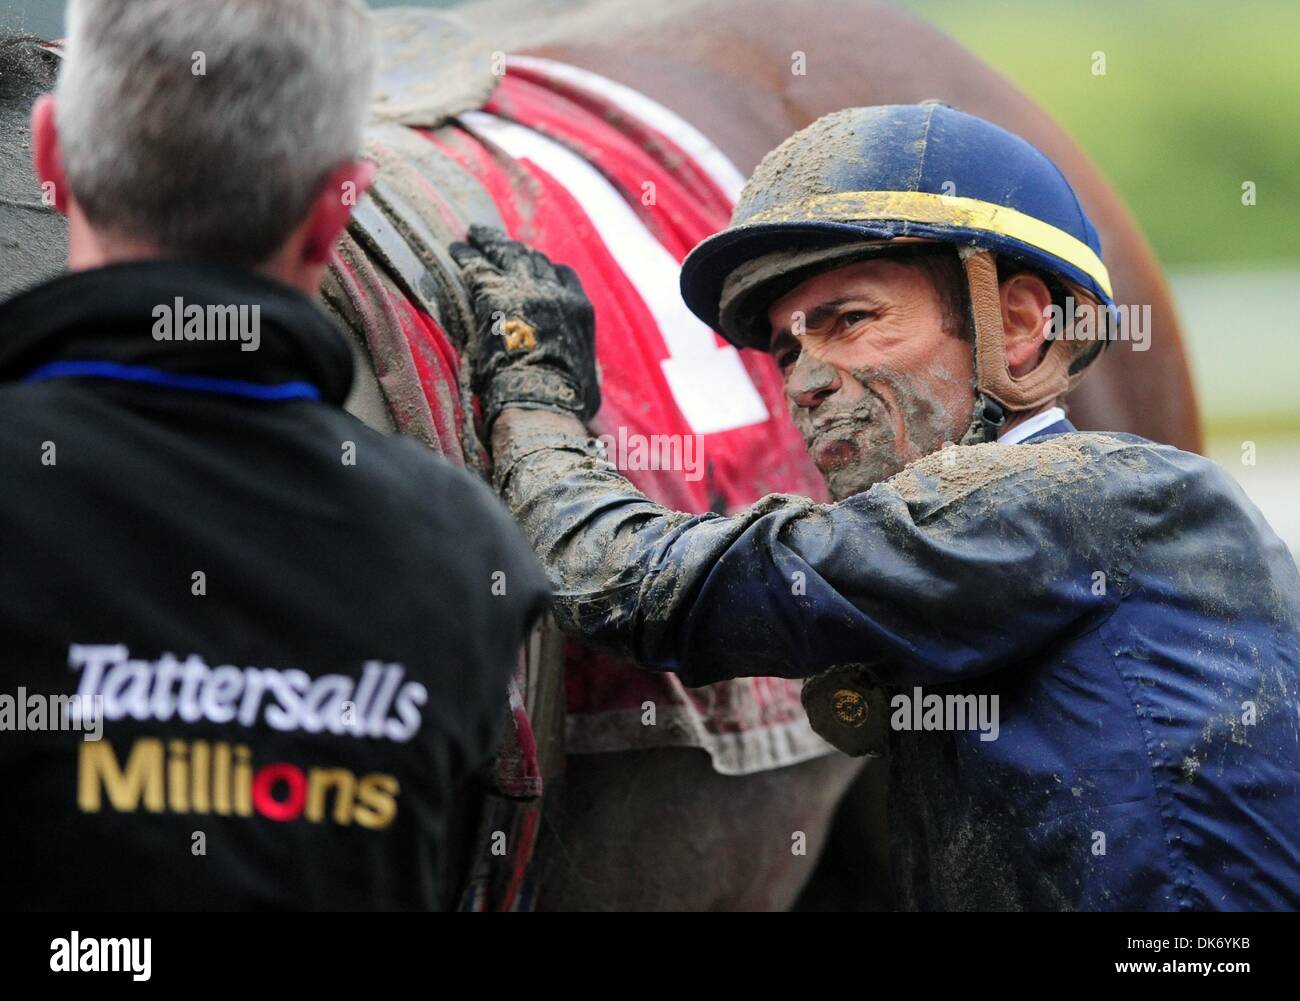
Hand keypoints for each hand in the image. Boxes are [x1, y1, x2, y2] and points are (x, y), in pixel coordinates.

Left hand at [449, 224, 599, 430]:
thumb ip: (583, 372)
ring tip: (476, 235)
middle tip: (500, 243)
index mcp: (579, 309)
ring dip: (490, 243)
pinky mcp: (495, 294)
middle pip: (533, 259)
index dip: (546, 269)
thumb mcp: (588, 383)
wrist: (540, 396)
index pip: (563, 275)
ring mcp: (525, 289)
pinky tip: (456, 250)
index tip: (533, 265)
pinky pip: (478, 266)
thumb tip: (585, 388)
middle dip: (516, 250)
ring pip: (506, 253)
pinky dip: (466, 256)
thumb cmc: (566, 399)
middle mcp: (556, 292)